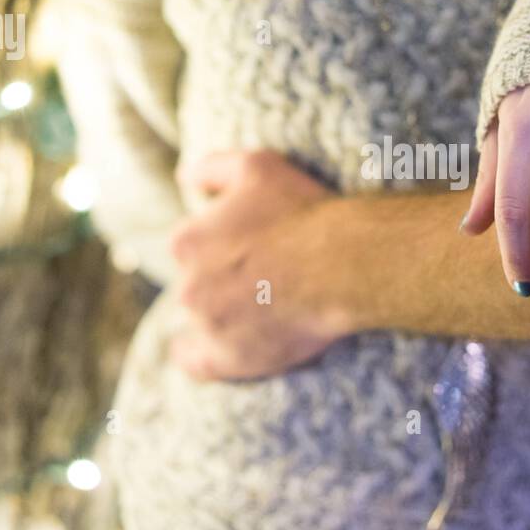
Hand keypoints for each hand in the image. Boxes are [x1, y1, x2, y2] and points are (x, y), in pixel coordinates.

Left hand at [168, 150, 349, 380]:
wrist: (344, 264)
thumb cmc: (303, 212)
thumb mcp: (255, 167)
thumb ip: (212, 168)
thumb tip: (185, 179)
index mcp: (187, 241)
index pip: (193, 246)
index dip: (221, 244)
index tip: (248, 247)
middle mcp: (188, 285)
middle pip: (197, 283)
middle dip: (221, 279)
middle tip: (263, 276)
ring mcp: (207, 325)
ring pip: (203, 318)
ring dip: (221, 312)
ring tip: (262, 307)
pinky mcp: (228, 358)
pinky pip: (196, 363)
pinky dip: (195, 355)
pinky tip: (197, 350)